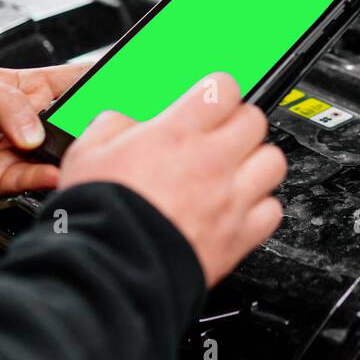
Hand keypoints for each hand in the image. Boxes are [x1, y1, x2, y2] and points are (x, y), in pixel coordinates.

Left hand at [0, 63, 87, 198]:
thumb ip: (10, 104)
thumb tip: (34, 132)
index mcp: (30, 88)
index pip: (75, 81)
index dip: (100, 80)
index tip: (124, 82)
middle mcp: (30, 120)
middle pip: (72, 122)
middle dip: (88, 124)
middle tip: (99, 126)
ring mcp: (20, 148)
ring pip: (55, 154)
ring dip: (66, 154)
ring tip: (76, 152)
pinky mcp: (5, 175)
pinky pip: (31, 178)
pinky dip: (44, 177)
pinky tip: (52, 172)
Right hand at [59, 73, 285, 286]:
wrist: (112, 270)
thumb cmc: (99, 214)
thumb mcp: (87, 152)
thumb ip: (113, 125)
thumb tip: (124, 120)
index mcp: (178, 134)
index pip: (223, 88)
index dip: (216, 91)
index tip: (210, 101)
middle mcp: (212, 162)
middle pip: (255, 121)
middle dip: (237, 123)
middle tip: (218, 136)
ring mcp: (230, 200)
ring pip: (273, 162)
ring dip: (255, 162)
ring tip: (234, 171)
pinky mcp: (239, 237)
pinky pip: (271, 211)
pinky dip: (259, 208)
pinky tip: (238, 209)